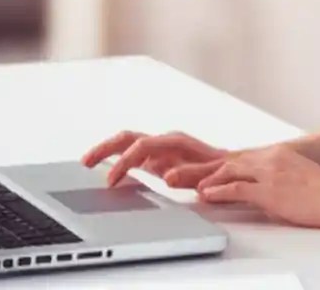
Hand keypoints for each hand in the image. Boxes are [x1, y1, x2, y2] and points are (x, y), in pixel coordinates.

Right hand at [81, 130, 228, 188]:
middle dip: (105, 148)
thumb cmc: (223, 171)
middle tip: (85, 161)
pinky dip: (118, 161)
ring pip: (128, 144)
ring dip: (107, 151)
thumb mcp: (209, 175)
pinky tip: (109, 174)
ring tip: (87, 163)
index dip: (124, 162)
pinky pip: (134, 155)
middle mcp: (165, 142)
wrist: (234, 169)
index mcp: (175, 142)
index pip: (141, 146)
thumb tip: (168, 176)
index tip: (111, 181)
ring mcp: (161, 150)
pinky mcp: (160, 159)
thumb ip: (191, 175)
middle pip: (128, 138)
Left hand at [195, 145, 319, 228]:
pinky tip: (207, 195)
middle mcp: (270, 158)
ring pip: (229, 171)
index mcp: (278, 154)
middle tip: (193, 176)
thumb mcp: (299, 177)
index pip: (243, 157)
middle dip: (208, 170)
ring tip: (193, 186)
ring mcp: (269, 173)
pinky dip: (218, 191)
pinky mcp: (269, 190)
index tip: (209, 171)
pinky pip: (236, 188)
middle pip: (231, 161)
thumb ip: (279, 178)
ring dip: (208, 179)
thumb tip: (268, 190)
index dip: (223, 166)